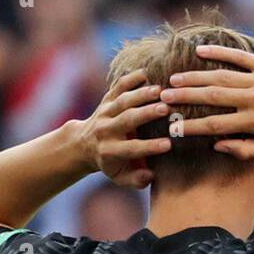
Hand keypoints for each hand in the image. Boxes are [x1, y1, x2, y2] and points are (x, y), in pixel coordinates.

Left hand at [74, 69, 172, 188]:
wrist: (85, 144)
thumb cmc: (111, 163)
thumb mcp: (120, 177)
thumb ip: (135, 180)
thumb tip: (150, 176)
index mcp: (109, 151)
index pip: (131, 149)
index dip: (149, 148)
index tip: (168, 144)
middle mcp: (105, 130)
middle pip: (126, 120)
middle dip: (146, 114)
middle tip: (166, 109)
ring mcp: (105, 112)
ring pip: (123, 100)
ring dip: (141, 94)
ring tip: (160, 90)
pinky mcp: (107, 98)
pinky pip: (118, 86)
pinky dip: (131, 78)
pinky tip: (147, 73)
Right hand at [159, 44, 253, 158]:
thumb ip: (244, 150)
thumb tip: (216, 146)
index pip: (216, 126)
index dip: (192, 128)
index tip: (173, 128)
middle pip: (213, 97)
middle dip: (186, 97)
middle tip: (164, 96)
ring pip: (222, 77)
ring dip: (196, 77)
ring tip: (174, 78)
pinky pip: (239, 57)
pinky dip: (219, 53)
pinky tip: (200, 52)